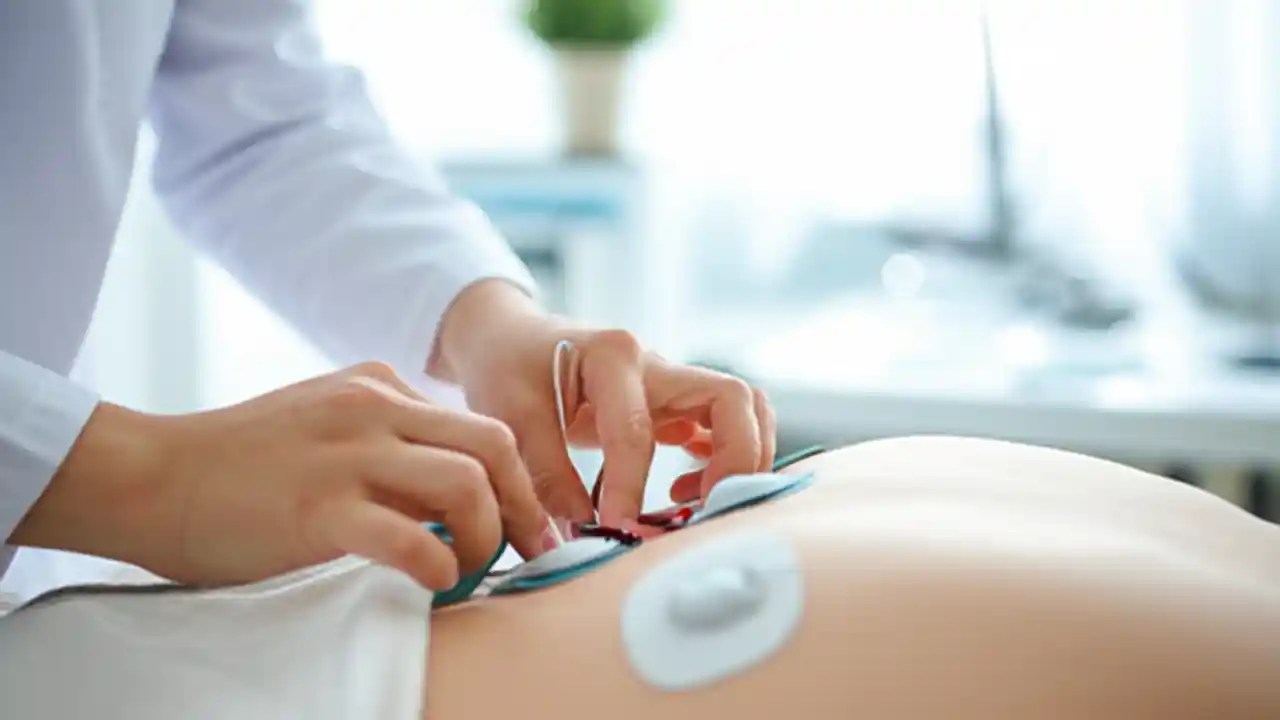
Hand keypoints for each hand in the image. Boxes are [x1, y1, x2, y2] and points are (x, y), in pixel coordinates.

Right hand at [8, 363, 550, 588]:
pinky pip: (409, 538)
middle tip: (524, 549)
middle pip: (493, 444)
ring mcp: (346, 454)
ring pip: (466, 482)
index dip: (515, 481)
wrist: (153, 476)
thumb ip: (387, 437)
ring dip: (485, 535)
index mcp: (378, 385)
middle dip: (522, 504)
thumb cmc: (241, 463)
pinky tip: (435, 581)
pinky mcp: (318, 507)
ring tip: (468, 568)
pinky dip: (439, 566)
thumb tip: (454, 486)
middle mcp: (372, 407)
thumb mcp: (326, 421)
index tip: (523, 524)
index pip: (480, 426)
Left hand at [432, 282, 776, 527]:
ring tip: (691, 502)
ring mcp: (673, 381)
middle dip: (733, 462)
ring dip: (740, 459)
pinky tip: (680, 492)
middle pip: (733, 401)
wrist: (510, 339)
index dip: (628, 489)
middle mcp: (656, 361)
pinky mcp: (676, 403)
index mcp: (612, 354)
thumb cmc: (506, 370)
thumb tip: (578, 534)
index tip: (615, 532)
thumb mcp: (509, 416)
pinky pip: (726, 425)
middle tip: (701, 512)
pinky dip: (724, 460)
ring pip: (745, 409)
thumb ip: (544, 474)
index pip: (636, 430)